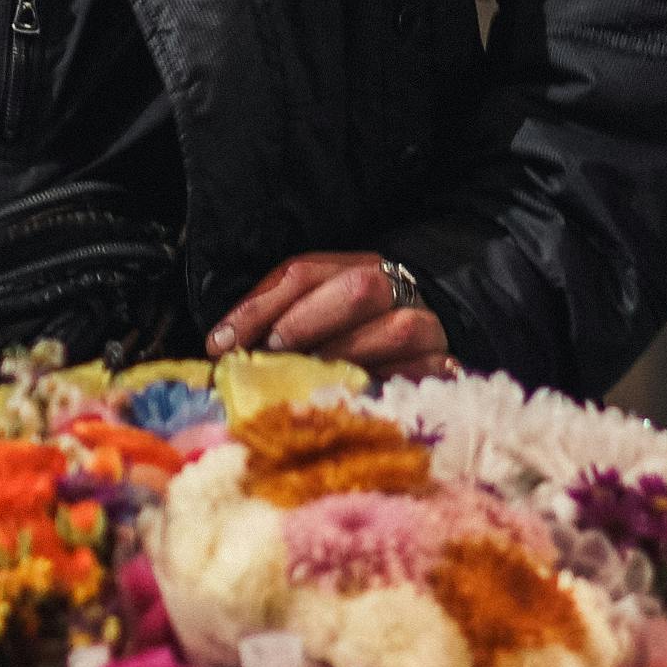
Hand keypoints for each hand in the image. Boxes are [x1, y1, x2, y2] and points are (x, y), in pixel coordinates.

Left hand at [207, 249, 451, 374]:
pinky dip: (393, 385)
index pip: (302, 274)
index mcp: (356, 266)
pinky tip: (359, 399)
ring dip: (346, 355)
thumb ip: (271, 321)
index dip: (258, 308)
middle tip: (273, 355)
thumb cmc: (350, 338)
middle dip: (307, 323)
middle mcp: (394, 289)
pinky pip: (425, 373)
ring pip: (396, 329)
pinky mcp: (446, 366)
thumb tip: (220, 350)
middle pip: (358, 289)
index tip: (220, 344)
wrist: (429, 343)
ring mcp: (426, 327)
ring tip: (310, 380)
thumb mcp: (310, 315)